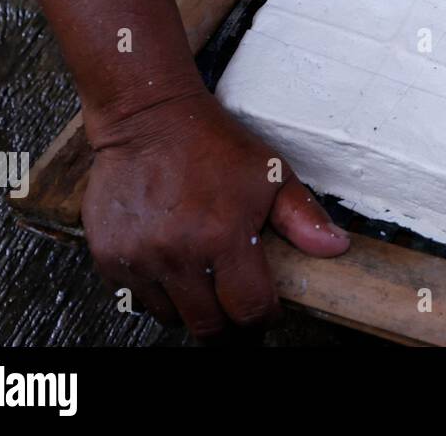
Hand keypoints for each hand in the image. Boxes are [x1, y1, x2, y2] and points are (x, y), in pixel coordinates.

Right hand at [82, 88, 349, 338]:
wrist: (148, 119)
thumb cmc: (213, 144)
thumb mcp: (271, 174)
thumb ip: (304, 217)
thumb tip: (336, 247)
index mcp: (223, 236)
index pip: (249, 309)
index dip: (264, 318)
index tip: (267, 312)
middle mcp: (178, 254)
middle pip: (208, 326)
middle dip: (229, 326)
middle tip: (237, 310)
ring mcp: (139, 257)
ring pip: (170, 316)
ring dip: (191, 308)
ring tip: (205, 283)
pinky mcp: (108, 255)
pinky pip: (136, 297)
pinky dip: (156, 292)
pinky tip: (172, 265)